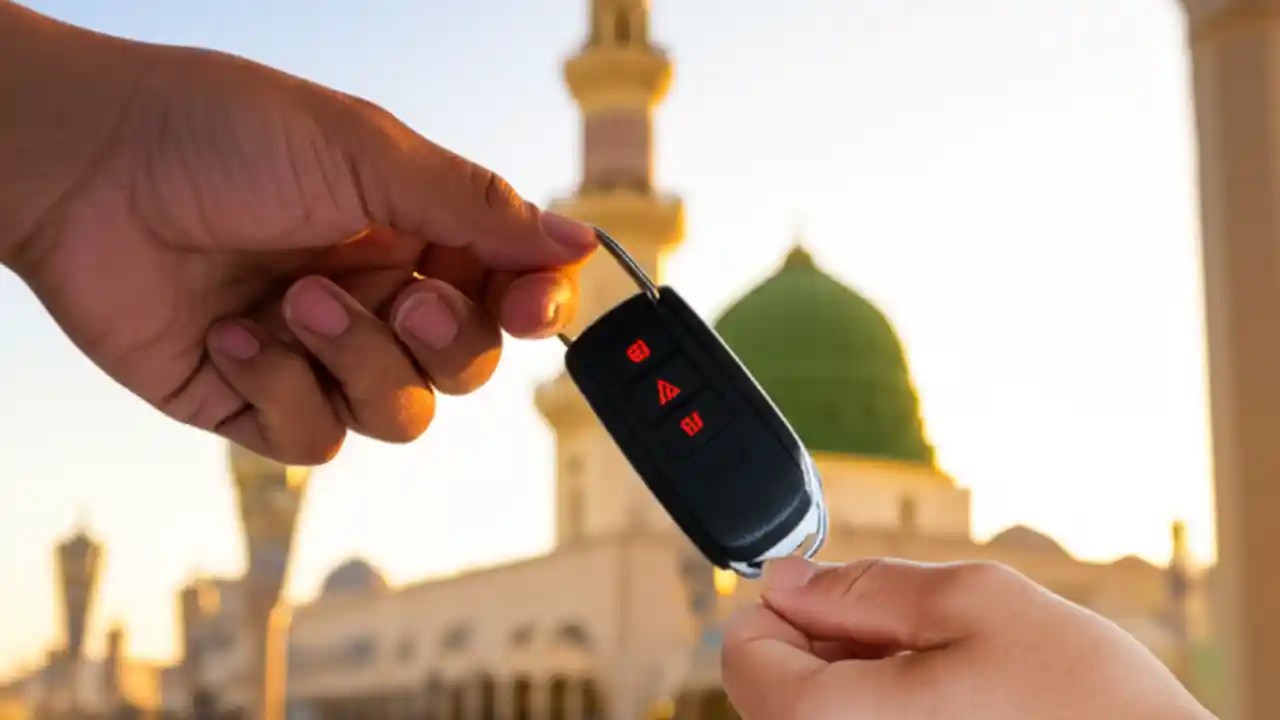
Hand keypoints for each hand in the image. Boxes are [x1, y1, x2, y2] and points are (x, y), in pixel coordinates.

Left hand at [2, 6, 595, 463]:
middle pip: (467, 365)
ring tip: (291, 301)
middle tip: (401, 294)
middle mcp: (377, 296)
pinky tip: (231, 333)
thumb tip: (580, 240)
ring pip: (400, 414)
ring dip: (356, 361)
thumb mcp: (367, 155)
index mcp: (415, 231)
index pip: (510, 291)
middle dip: (442, 339)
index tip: (534, 307)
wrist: (84, 168)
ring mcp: (318, 354)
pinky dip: (281, 389)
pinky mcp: (257, 400)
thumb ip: (479, 209)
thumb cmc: (221, 133)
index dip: (536, 310)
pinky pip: (314, 439)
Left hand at [722, 557, 1212, 719]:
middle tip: (910, 632)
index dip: (783, 607)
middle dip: (825, 643)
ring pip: (815, 718)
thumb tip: (787, 577)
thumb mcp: (972, 603)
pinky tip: (950, 707)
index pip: (741, 654)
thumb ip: (860, 587)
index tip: (836, 595)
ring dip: (858, 680)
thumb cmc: (1083, 705)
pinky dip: (884, 714)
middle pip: (773, 692)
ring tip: (942, 671)